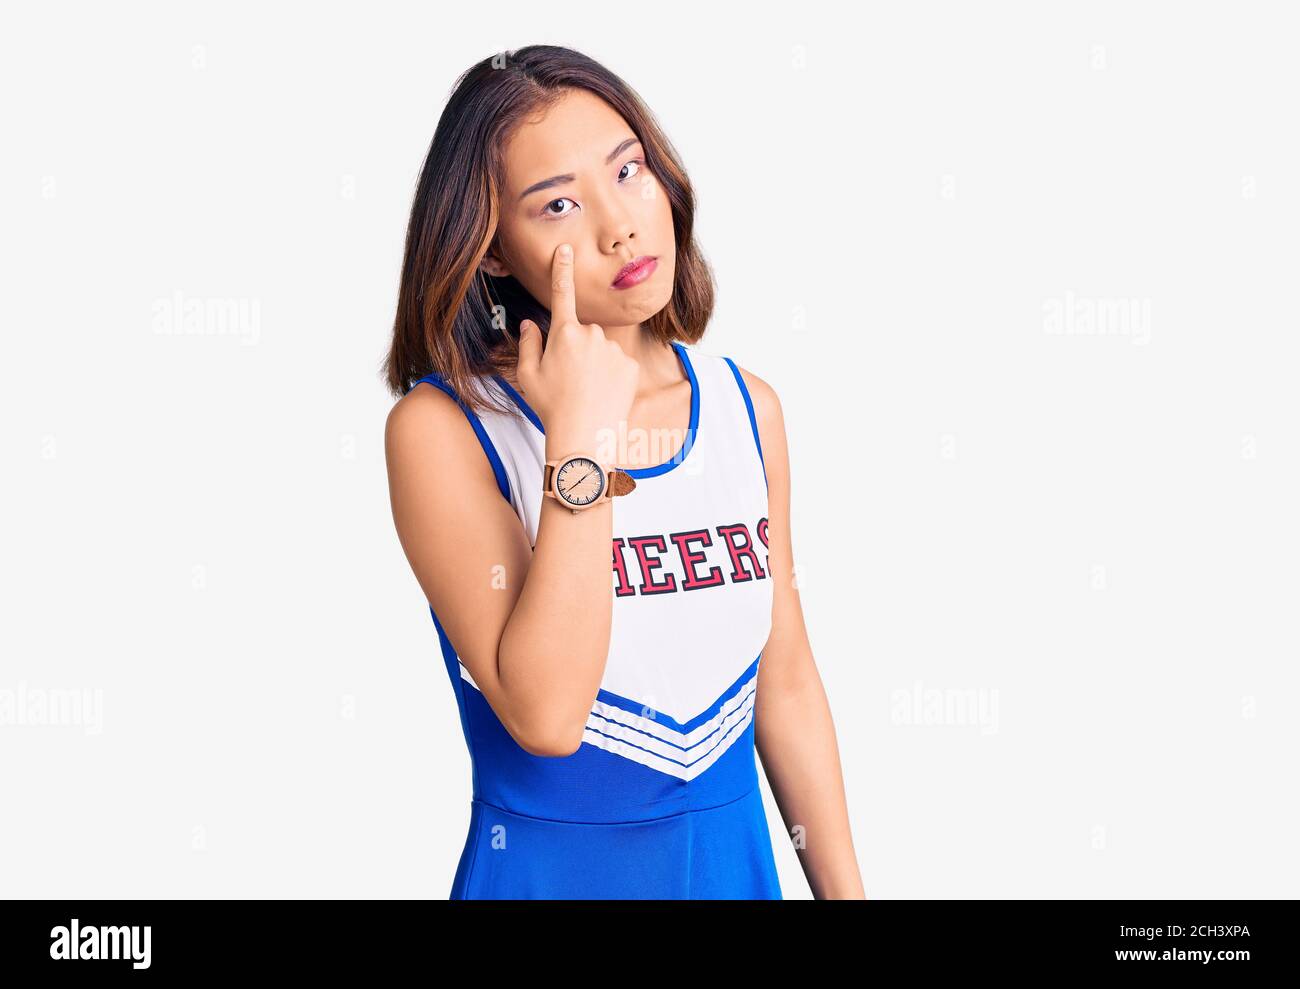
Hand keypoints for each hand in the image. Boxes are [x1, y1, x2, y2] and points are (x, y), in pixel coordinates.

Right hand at [516, 243, 638, 458]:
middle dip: (576, 349)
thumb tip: (530, 325)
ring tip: (586, 392)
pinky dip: (611, 377)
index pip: (561, 293)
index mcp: (563, 333)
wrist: (584, 438)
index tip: (565, 249)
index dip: (562, 269)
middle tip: (567, 380)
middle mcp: (591, 334)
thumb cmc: (551, 408)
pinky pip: (618, 364)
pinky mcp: (631, 366)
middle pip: (582, 334)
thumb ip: (528, 344)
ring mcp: (614, 350)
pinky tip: (603, 396)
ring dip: (595, 364)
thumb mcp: (528, 376)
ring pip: (601, 350)